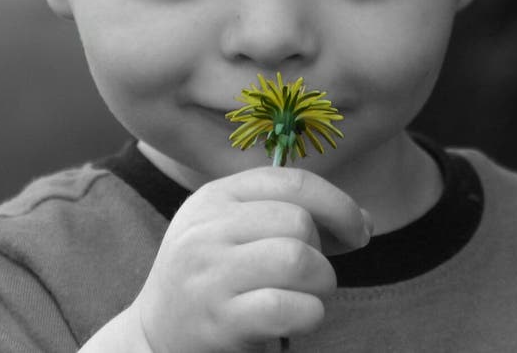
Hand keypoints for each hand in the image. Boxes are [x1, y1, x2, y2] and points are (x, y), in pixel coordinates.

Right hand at [130, 166, 371, 352]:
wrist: (153, 337)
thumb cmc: (211, 279)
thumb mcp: (232, 231)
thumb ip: (287, 215)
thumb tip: (363, 221)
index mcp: (216, 196)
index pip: (291, 180)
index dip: (338, 203)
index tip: (359, 230)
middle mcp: (208, 228)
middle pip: (298, 220)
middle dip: (323, 250)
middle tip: (316, 275)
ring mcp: (209, 273)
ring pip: (297, 259)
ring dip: (321, 282)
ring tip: (309, 296)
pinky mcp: (217, 321)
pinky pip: (285, 307)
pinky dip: (309, 313)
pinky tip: (299, 319)